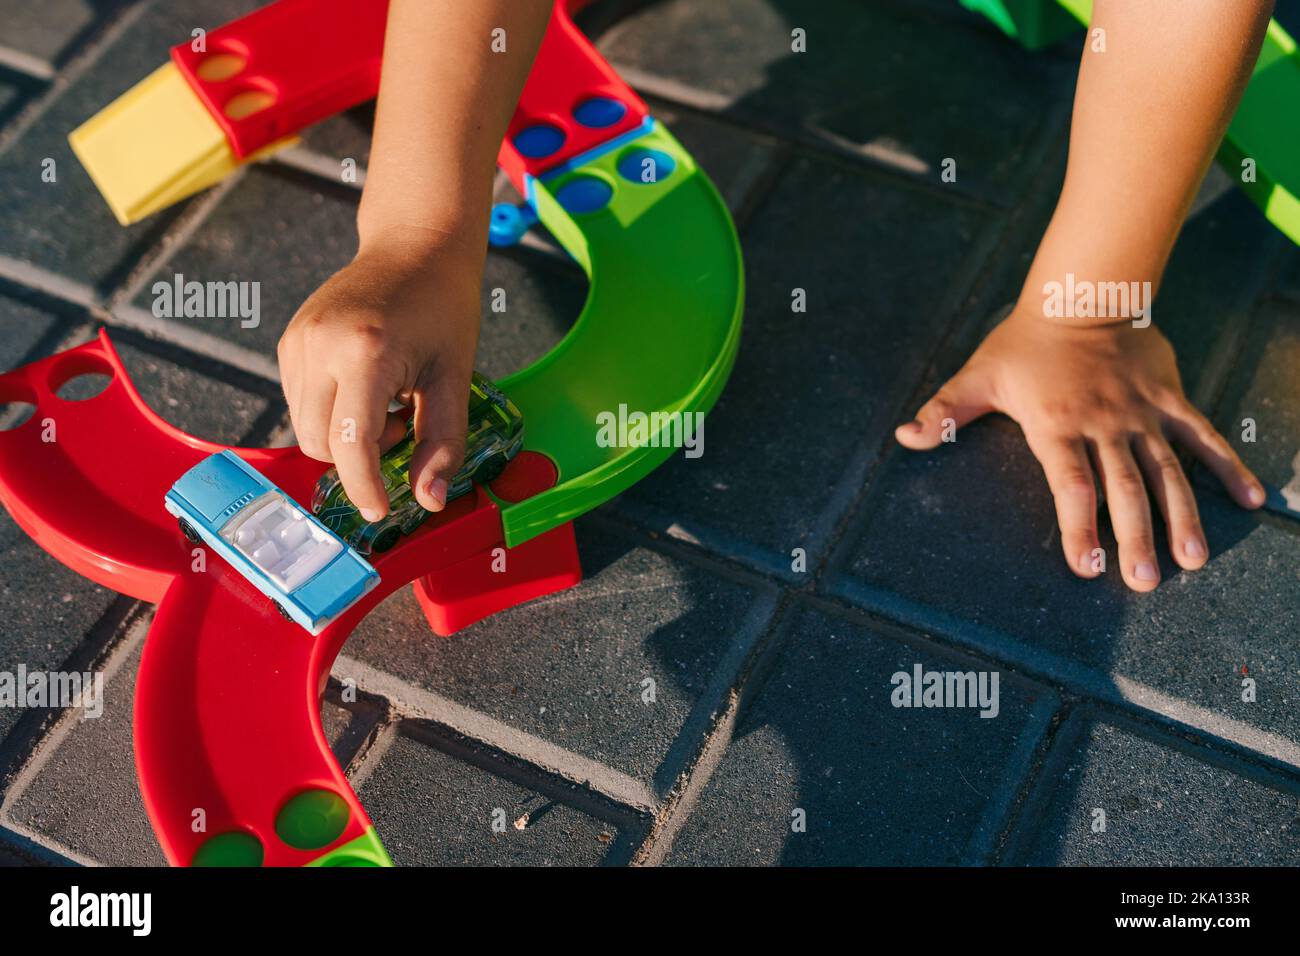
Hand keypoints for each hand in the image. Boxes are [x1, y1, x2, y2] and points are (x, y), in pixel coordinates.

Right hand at [277, 227, 480, 519]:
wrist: (414, 246)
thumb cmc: (444, 308)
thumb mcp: (456, 378)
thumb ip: (443, 443)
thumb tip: (430, 502)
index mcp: (366, 352)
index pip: (350, 443)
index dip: (364, 488)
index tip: (381, 512)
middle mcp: (319, 345)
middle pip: (319, 444)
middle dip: (359, 457)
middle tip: (403, 423)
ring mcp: (297, 341)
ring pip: (305, 428)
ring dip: (345, 435)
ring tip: (387, 399)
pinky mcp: (289, 341)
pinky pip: (300, 404)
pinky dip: (332, 412)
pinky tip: (366, 384)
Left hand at [894, 308, 1264, 590]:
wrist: (1082, 292)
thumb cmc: (1022, 343)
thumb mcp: (977, 377)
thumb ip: (944, 412)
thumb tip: (905, 437)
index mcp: (1056, 425)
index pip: (1070, 483)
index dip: (1078, 525)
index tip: (1086, 564)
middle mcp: (1104, 425)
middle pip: (1123, 488)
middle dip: (1134, 537)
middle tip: (1145, 582)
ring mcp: (1142, 414)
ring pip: (1167, 471)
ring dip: (1182, 516)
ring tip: (1194, 559)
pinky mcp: (1170, 400)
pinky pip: (1204, 435)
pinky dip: (1228, 465)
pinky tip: (1252, 499)